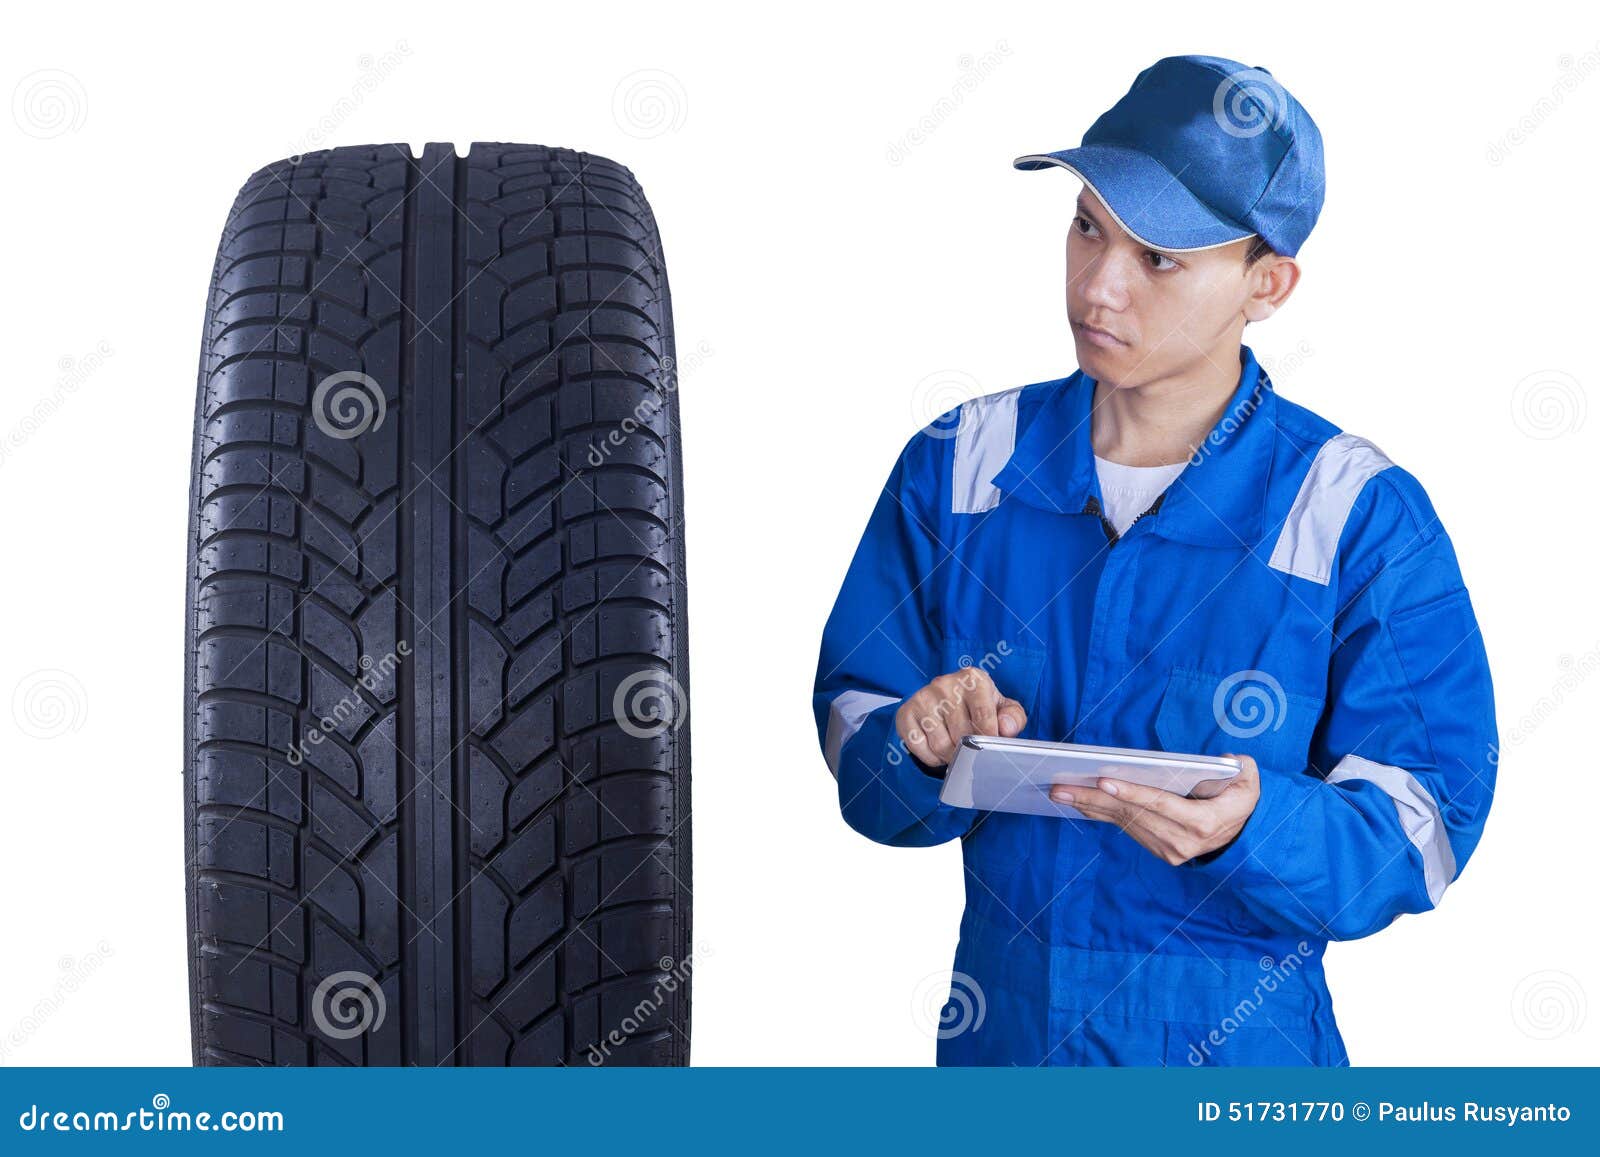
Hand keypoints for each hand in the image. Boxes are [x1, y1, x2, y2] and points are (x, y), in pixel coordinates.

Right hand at [895, 666, 1026, 766]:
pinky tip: (938, 749)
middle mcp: (945, 684)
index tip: (990, 749)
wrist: (945, 698)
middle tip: (972, 751)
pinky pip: (919, 747)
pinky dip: (931, 757)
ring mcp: (923, 698)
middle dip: (969, 751)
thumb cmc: (979, 705)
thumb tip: (1006, 729)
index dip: (989, 740)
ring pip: (940, 744)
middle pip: (962, 735)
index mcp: (972, 679)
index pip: (984, 718)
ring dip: (950, 756)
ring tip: (956, 750)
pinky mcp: (906, 713)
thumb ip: (1013, 718)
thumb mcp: (1002, 707)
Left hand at [1049, 754, 1261, 864]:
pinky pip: (1126, 828)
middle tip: (1061, 787)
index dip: (1132, 793)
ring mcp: (1169, 849)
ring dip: (1090, 807)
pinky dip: (1101, 814)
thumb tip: (1224, 761)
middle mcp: (1182, 841)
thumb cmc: (1241, 800)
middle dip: (1094, 799)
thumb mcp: (1249, 781)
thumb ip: (1240, 769)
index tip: (1103, 782)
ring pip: (1124, 822)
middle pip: (1133, 815)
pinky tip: (1079, 802)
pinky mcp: (1158, 849)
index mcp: (1203, 822)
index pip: (1161, 805)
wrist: (1243, 838)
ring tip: (1061, 793)